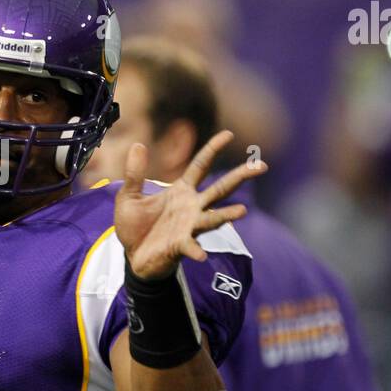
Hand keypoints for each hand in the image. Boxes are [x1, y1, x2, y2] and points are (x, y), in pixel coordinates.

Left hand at [115, 130, 266, 279]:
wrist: (133, 257)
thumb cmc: (135, 226)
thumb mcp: (129, 196)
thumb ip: (134, 173)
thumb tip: (137, 144)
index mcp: (181, 191)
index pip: (200, 165)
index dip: (213, 149)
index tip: (229, 134)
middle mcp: (192, 207)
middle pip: (220, 188)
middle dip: (240, 176)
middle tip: (261, 166)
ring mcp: (189, 226)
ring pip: (213, 218)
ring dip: (226, 215)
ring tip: (242, 211)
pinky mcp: (181, 246)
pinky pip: (191, 246)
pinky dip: (195, 250)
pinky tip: (200, 254)